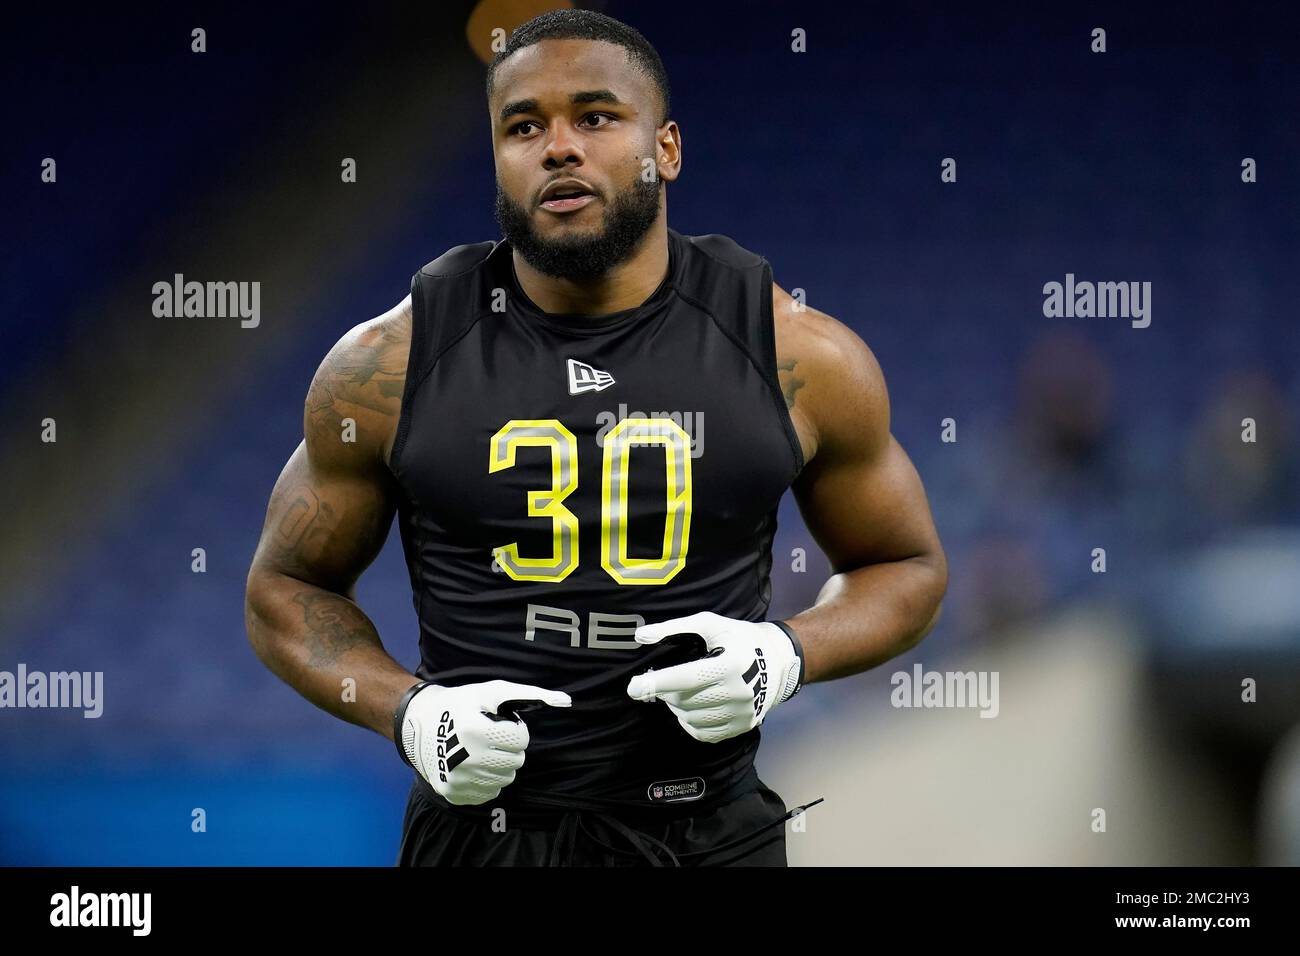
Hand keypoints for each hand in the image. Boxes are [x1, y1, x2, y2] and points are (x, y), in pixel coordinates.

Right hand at [395, 680, 570, 804]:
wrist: (419, 725)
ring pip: (507, 779)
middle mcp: (465, 758)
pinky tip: (474, 764)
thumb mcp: (494, 692)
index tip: (499, 722)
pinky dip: (488, 778)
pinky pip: (491, 792)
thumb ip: (532, 695)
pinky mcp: (455, 794)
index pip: (521, 738)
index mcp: (474, 729)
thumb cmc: (462, 704)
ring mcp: (458, 779)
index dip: (514, 728)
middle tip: (492, 736)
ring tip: (482, 749)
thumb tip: (567, 701)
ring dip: (501, 763)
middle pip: (517, 761)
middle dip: (510, 747)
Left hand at [626, 612, 803, 743]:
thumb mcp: (709, 624)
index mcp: (731, 663)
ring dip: (676, 707)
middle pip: (685, 700)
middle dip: (665, 691)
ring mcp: (742, 713)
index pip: (687, 678)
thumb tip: (640, 637)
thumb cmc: (738, 638)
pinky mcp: (742, 727)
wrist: (778, 661)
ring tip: (679, 692)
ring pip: (691, 718)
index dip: (657, 683)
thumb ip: (674, 628)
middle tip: (664, 681)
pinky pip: (703, 733)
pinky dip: (689, 722)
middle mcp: (739, 691)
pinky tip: (692, 707)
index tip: (632, 687)